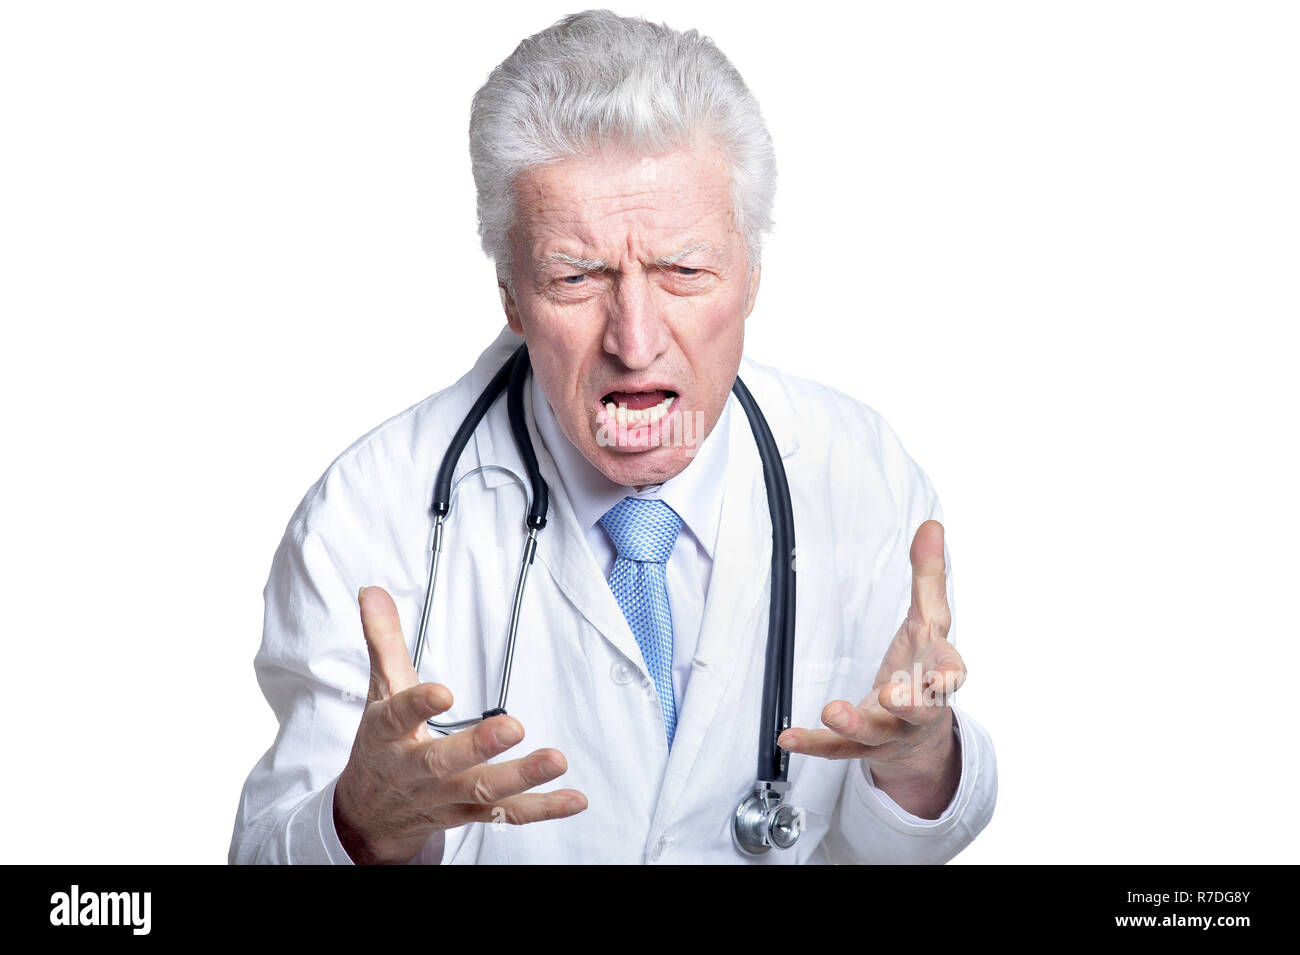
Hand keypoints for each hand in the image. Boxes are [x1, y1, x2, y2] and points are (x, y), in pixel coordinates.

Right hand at [333, 586, 587, 863]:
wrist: (368, 813)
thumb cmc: (382, 743)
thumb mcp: (379, 690)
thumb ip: (383, 640)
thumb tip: (372, 591)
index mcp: (388, 734)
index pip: (399, 717)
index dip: (419, 705)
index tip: (443, 692)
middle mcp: (416, 770)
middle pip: (445, 762)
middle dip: (479, 746)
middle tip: (513, 727)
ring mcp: (445, 796)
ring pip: (482, 790)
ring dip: (522, 777)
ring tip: (556, 760)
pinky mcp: (470, 813)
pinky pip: (508, 814)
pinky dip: (543, 808)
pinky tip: (574, 798)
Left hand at [777, 520, 963, 815]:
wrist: (919, 737)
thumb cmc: (923, 667)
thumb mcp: (930, 622)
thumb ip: (928, 576)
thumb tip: (932, 524)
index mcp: (938, 676)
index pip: (950, 676)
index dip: (948, 677)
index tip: (945, 678)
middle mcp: (918, 710)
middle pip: (917, 712)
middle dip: (908, 704)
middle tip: (893, 694)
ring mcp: (889, 732)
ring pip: (874, 733)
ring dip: (853, 724)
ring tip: (832, 711)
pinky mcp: (860, 748)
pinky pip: (835, 750)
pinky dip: (812, 744)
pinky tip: (787, 736)